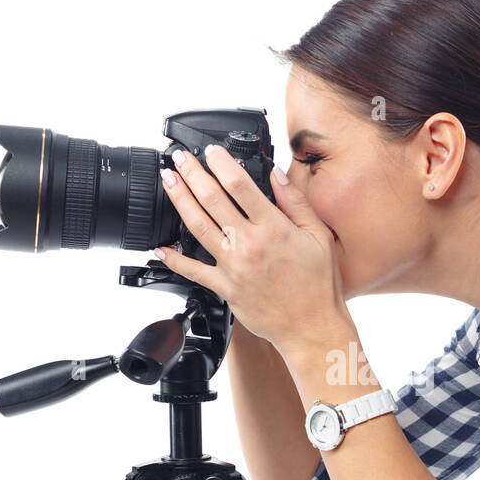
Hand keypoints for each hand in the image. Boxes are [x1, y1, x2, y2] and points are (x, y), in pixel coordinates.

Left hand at [156, 144, 350, 356]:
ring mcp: (234, 267)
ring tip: (168, 182)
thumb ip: (295, 202)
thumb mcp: (318, 236)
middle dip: (192, 174)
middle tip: (179, 159)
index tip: (211, 152)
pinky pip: (194, 271)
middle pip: (212, 200)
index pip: (240, 185)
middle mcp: (250, 244)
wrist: (312, 327)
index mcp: (274, 228)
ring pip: (198, 227)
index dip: (221, 164)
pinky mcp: (226, 288)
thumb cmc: (318, 285)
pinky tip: (161, 248)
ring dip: (180, 201)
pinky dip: (175, 260)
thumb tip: (276, 175)